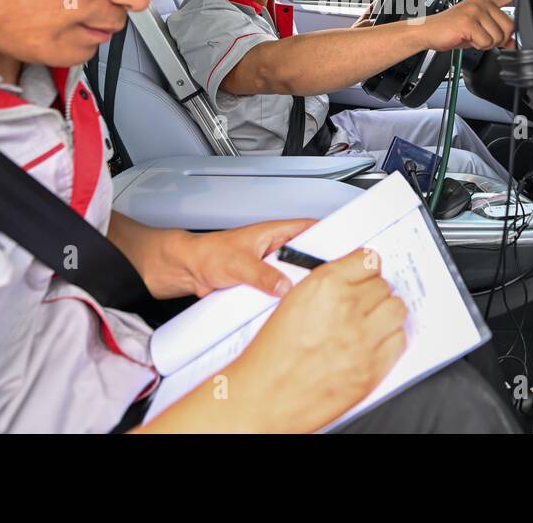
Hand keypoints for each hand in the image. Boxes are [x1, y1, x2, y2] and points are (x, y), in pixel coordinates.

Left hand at [181, 219, 315, 298]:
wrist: (189, 270)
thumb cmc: (209, 254)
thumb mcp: (239, 264)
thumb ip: (263, 275)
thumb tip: (284, 285)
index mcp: (273, 232)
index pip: (309, 227)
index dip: (328, 234)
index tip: (342, 247)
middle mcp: (274, 248)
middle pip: (305, 255)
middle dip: (315, 267)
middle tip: (326, 279)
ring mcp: (269, 266)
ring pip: (293, 275)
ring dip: (297, 284)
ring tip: (308, 294)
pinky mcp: (263, 282)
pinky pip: (280, 289)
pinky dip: (284, 297)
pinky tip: (288, 305)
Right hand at [225, 248, 407, 432]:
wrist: (265, 396)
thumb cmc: (272, 354)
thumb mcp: (294, 302)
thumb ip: (328, 287)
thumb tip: (355, 281)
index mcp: (325, 285)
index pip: (368, 260)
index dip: (366, 269)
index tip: (367, 274)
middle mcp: (347, 307)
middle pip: (383, 285)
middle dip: (373, 294)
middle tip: (363, 305)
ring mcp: (363, 338)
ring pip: (397, 309)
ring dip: (386, 314)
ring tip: (372, 323)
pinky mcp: (372, 367)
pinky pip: (399, 340)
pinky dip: (390, 340)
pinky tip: (374, 343)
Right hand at [420, 0, 514, 51]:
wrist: (428, 32)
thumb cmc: (451, 30)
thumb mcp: (478, 29)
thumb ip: (496, 32)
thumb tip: (513, 43)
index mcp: (485, 0)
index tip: (528, 0)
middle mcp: (482, 2)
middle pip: (509, 26)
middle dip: (498, 39)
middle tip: (482, 38)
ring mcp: (475, 10)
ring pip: (498, 37)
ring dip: (486, 44)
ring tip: (472, 37)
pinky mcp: (469, 22)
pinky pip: (486, 42)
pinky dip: (478, 46)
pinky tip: (467, 39)